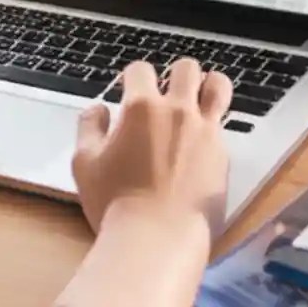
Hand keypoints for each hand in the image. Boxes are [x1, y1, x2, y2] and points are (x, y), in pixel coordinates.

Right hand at [57, 59, 232, 306]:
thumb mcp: (84, 163)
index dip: (132, 77)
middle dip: (174, 75)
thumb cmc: (114, 203)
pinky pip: (222, 125)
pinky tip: (201, 144)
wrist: (158, 239)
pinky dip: (212, 126)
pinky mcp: (223, 154)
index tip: (129, 90)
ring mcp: (205, 131)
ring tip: (198, 101)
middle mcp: (178, 111)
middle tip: (165, 95)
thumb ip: (89, 128)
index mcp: (141, 108)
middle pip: (186, 69)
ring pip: (218, 86)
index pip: (140, 69)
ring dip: (207, 87)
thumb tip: (98, 109)